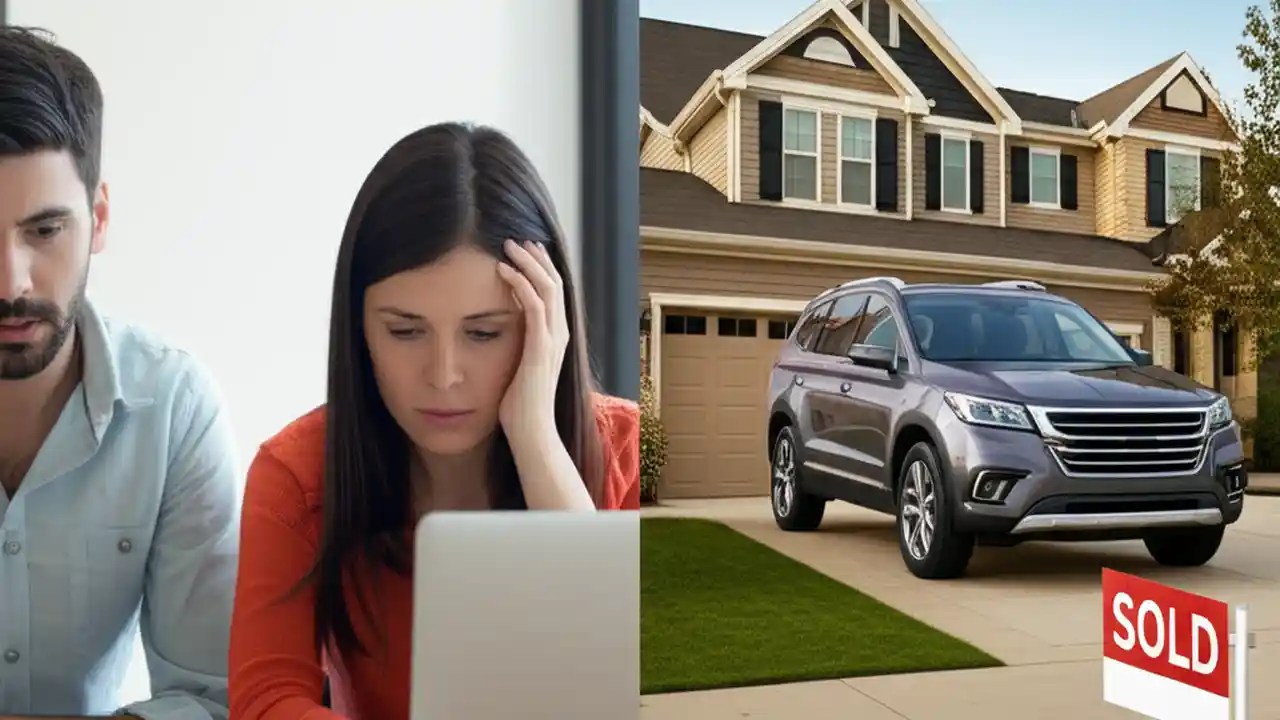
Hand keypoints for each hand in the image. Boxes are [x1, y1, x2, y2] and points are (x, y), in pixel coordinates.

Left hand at [496, 239, 567, 450]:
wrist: (532, 432)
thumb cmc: (521, 406)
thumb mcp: (520, 367)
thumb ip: (519, 347)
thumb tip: (503, 334)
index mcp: (556, 337)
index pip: (554, 292)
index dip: (541, 268)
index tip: (524, 251)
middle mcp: (560, 334)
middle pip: (555, 282)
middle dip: (536, 257)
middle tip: (517, 239)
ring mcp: (553, 340)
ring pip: (548, 287)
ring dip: (528, 263)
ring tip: (508, 246)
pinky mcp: (541, 348)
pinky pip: (534, 305)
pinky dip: (520, 283)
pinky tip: (503, 270)